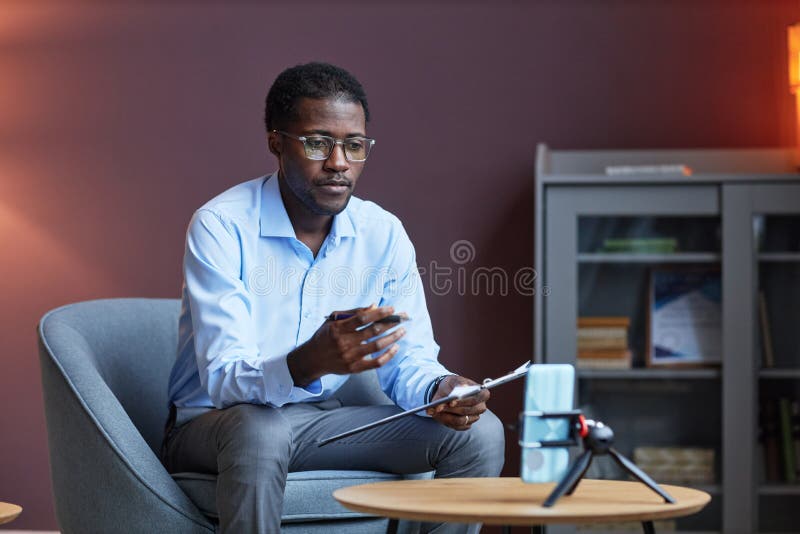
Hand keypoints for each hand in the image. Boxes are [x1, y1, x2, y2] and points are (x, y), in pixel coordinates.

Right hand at [287, 304, 405, 385]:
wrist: (313, 359)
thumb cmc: (325, 336)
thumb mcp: (333, 320)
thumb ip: (354, 313)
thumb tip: (374, 306)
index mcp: (339, 328)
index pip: (363, 318)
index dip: (379, 313)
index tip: (391, 309)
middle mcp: (344, 343)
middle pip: (373, 331)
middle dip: (391, 323)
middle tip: (403, 318)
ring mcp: (350, 357)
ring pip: (377, 346)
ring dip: (393, 337)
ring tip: (402, 331)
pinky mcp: (355, 368)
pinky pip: (376, 363)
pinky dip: (388, 355)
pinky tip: (396, 347)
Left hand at [426, 375, 489, 429]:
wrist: (447, 392)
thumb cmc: (453, 384)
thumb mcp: (453, 380)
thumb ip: (456, 385)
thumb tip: (459, 390)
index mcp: (482, 393)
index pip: (477, 399)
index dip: (465, 401)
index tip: (451, 401)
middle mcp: (480, 407)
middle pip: (468, 411)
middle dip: (452, 409)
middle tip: (439, 407)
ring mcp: (474, 417)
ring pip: (461, 420)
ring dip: (446, 415)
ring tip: (435, 410)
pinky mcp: (466, 424)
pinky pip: (456, 426)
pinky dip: (445, 420)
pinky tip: (436, 414)